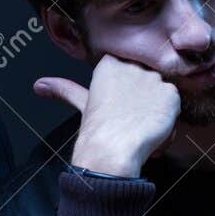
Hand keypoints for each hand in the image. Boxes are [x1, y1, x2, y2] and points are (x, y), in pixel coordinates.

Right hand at [34, 54, 181, 176]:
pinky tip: (152, 133)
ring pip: (161, 99)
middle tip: (127, 123)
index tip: (118, 110)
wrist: (111, 152)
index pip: (129, 74)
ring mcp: (153, 78)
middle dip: (142, 105)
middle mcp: (132, 65)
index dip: (127, 96)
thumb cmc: (95, 132)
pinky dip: (167, 124)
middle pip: (147, 85)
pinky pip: (175, 109)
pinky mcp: (170, 93)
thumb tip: (38, 85)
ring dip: (155, 115)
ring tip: (138, 130)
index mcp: (109, 63)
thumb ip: (64, 89)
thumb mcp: (80, 104)